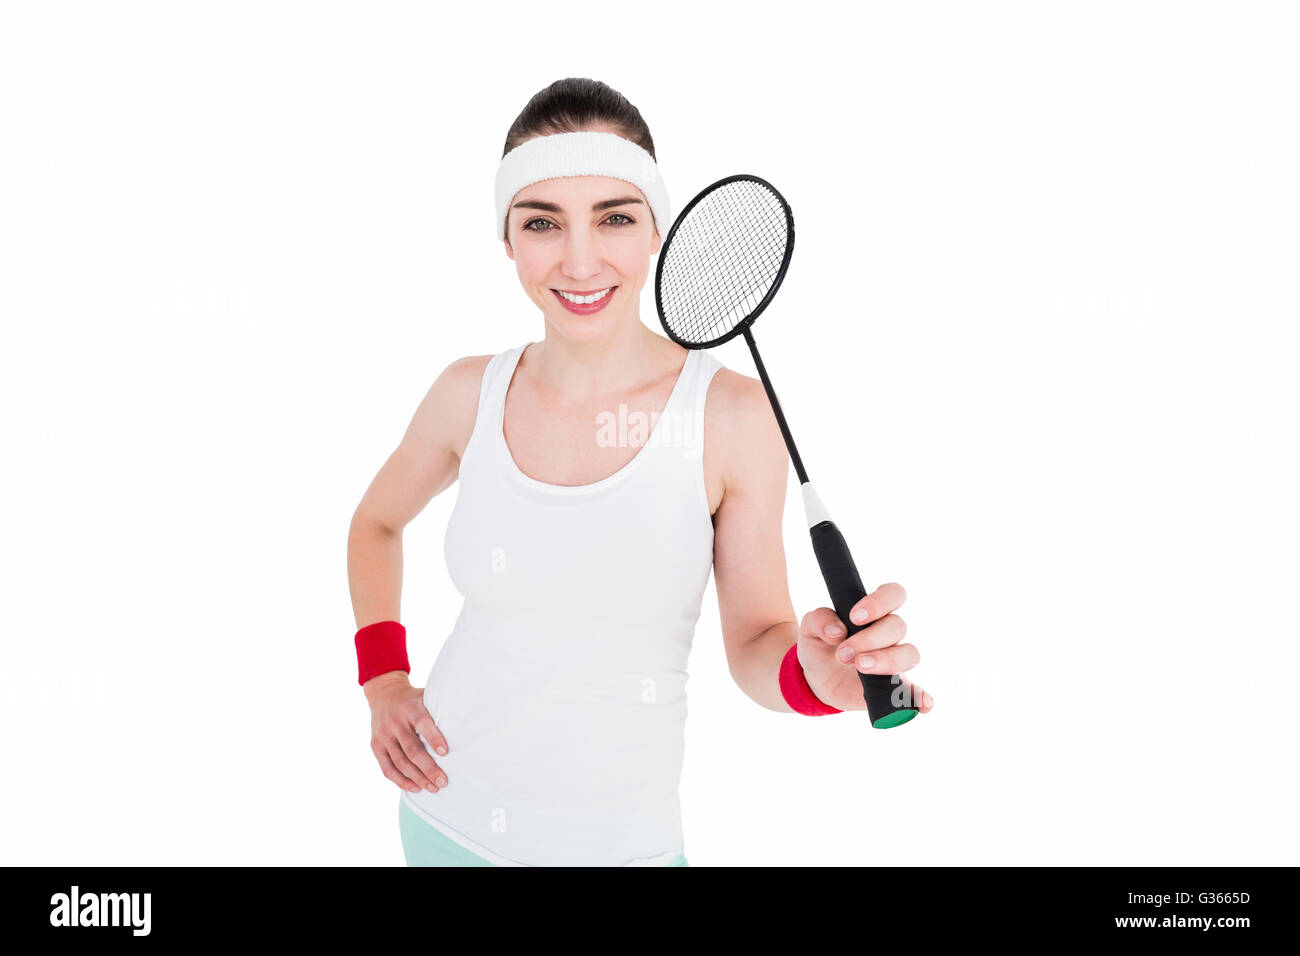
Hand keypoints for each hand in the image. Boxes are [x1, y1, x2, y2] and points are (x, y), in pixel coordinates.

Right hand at [363, 672, 450, 794]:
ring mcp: (383, 735)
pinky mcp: (375, 746)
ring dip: (417, 778)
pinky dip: (401, 781)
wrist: (383, 693)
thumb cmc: (413, 699)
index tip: (446, 753)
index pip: (423, 723)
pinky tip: (415, 788)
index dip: (434, 738)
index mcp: (410, 708)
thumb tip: (467, 724)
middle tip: (443, 781)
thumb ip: (440, 710)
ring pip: (400, 762)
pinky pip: (387, 768)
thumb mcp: (425, 696)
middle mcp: (395, 722)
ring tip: (433, 788)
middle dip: (428, 768)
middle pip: (412, 749)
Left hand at [795, 582, 934, 714]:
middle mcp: (888, 635)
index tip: (855, 617)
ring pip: (909, 653)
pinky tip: (923, 703)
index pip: (893, 594)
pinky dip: (921, 696)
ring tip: (859, 666)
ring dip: (886, 660)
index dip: (879, 602)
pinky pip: (916, 691)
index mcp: (873, 614)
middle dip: (869, 639)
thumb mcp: (810, 629)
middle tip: (842, 653)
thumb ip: (819, 620)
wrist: (816, 678)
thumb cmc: (820, 646)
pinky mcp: (894, 687)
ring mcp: (895, 661)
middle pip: (897, 626)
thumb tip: (836, 630)